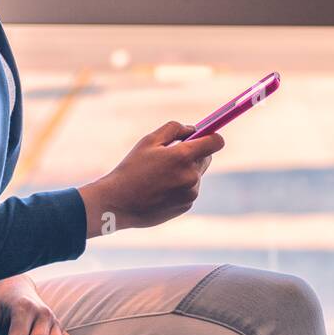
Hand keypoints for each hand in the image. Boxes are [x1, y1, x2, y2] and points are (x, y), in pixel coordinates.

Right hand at [78, 121, 224, 235]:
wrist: (118, 203)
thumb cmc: (132, 169)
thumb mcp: (149, 141)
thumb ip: (174, 129)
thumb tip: (193, 129)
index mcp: (183, 156)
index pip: (215, 142)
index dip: (212, 137)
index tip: (205, 136)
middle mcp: (191, 175)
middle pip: (207, 158)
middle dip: (195, 153)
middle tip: (174, 153)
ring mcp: (190, 193)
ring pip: (196, 174)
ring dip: (185, 171)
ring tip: (160, 176)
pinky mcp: (187, 205)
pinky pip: (189, 189)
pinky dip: (180, 187)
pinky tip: (160, 189)